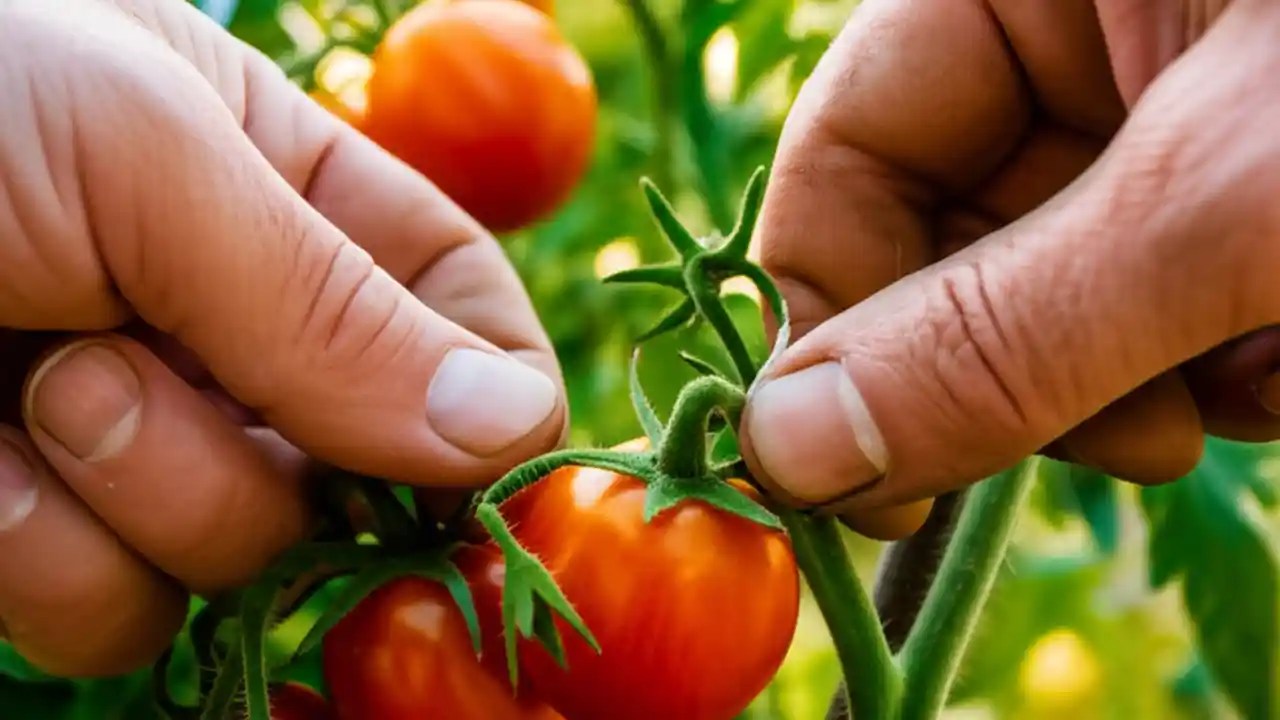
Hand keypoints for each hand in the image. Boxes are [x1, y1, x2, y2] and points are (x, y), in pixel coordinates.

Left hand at [0, 0, 565, 675]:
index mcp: (287, 196)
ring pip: (243, 558)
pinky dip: (41, 563)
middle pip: (366, 466)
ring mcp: (137, 438)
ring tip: (19, 391)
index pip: (465, 320)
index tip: (477, 480)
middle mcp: (230, 325)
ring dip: (140, 502)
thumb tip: (514, 433)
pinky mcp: (35, 535)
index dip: (492, 406)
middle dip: (260, 452)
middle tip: (114, 363)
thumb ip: (336, 302)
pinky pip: (117, 617)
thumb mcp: (142, 154)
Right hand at [740, 0, 1279, 537]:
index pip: (846, 144)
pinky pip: (1162, 320)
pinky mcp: (1237, 201)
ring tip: (1266, 370)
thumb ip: (998, 333)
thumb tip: (778, 450)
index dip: (827, 317)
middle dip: (1027, 367)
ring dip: (1141, 388)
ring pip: (1060, 305)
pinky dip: (1221, 373)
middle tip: (1134, 438)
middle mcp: (1081, 45)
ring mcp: (1168, 125)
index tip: (853, 477)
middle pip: (950, 246)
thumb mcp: (1224, 207)